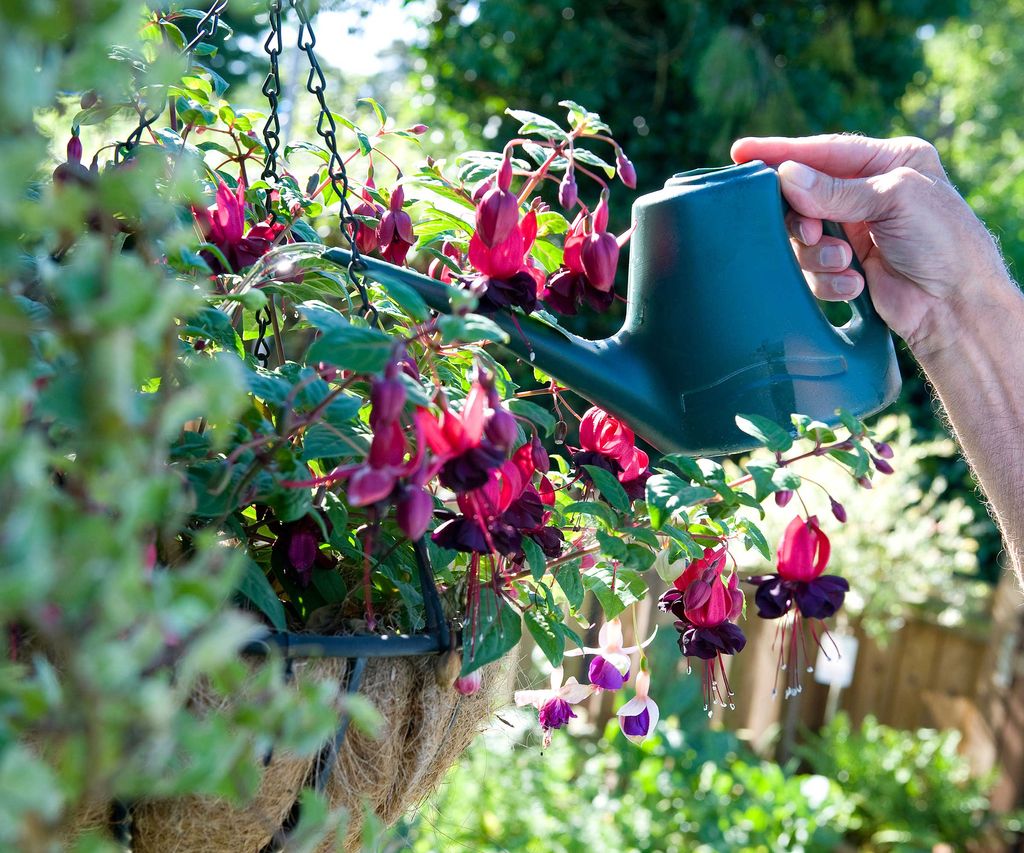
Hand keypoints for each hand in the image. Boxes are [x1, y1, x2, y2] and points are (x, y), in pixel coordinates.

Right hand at [730, 134, 1008, 354]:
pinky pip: (812, 270)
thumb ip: (836, 191)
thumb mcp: (894, 200)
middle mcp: (866, 193)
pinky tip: (855, 284)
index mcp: (886, 161)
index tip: (742, 153)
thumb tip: (786, 177)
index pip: (823, 151)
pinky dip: (828, 279)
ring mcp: (855, 231)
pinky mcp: (846, 267)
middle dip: (802, 218)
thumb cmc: (943, 241)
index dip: (781, 152)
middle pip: (803, 197)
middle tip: (811, 232)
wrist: (955, 306)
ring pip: (802, 237)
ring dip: (818, 254)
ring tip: (845, 263)